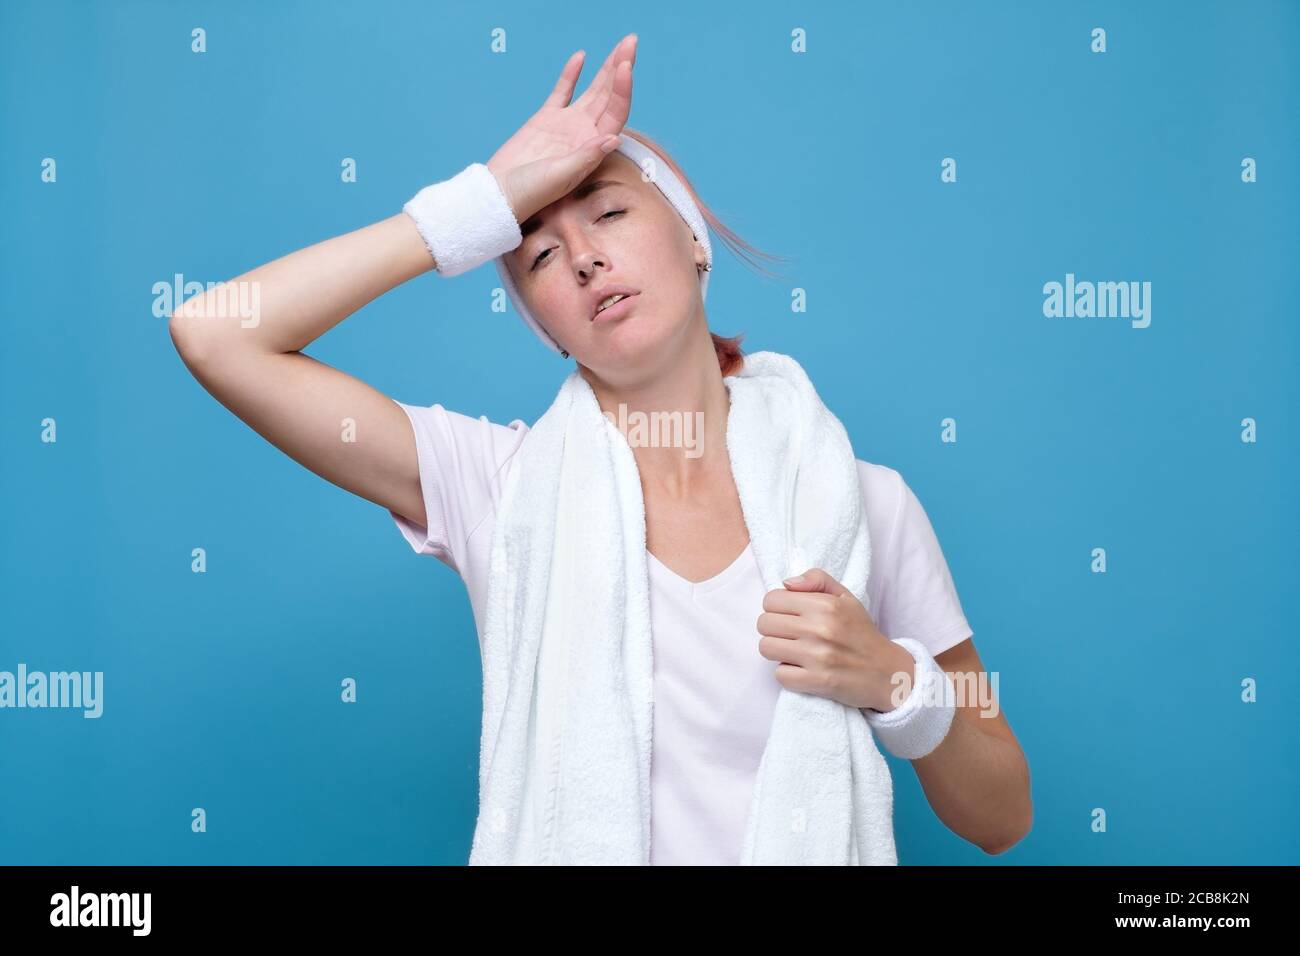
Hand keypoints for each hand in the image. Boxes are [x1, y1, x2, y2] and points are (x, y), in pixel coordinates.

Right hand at [486, 34, 637, 225]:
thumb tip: (613, 138)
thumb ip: (585, 158)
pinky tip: (581, 57)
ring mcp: (566, 125)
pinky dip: (571, 75)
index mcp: (592, 148)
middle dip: (621, 68)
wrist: (500, 194)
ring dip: (605, 69)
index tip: (625, 67)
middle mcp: (584, 134)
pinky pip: (563, 92)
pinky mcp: (546, 119)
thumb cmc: (531, 193)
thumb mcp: (560, 176)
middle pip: (609, 96)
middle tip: (630, 42)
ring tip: (620, 46)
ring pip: (592, 91)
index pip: (615, 113)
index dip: (622, 89)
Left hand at [756, 567, 917, 712]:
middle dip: (773, 629)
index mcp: (825, 605)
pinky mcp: (817, 682)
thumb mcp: (846, 597)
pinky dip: (787, 673)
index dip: (776, 607)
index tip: (789, 615)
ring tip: (793, 651)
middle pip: (763, 623)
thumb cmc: (861, 633)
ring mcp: (817, 657)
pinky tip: (801, 669)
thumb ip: (817, 579)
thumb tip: (786, 583)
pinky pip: (779, 674)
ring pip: (766, 648)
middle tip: (790, 634)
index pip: (771, 599)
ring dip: (776, 651)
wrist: (887, 672)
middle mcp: (820, 629)